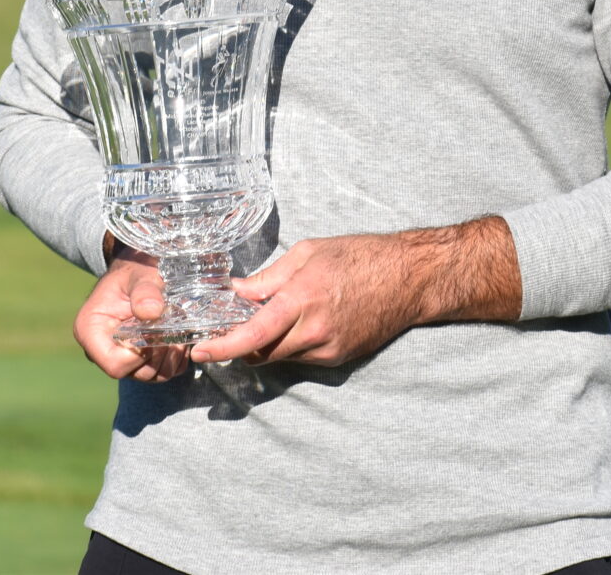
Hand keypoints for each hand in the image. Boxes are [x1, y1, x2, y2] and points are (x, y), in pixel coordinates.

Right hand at [73, 242, 190, 381]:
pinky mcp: (139, 359)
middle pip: (135, 373)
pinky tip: (180, 338)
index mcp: (90, 331)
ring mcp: (121, 357)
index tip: (156, 332)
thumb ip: (144, 291)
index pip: (114, 364)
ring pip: (151, 375)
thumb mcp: (140, 275)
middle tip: (174, 331)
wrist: (139, 272)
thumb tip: (151, 312)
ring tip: (179, 332)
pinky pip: (163, 372)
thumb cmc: (134, 271)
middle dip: (159, 354)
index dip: (140, 354)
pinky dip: (176, 359)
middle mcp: (102, 350)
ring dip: (171, 357)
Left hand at [190, 216, 519, 368]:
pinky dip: (292, 344)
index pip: (252, 335)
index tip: (201, 351)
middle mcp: (313, 330)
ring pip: (281, 356)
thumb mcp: (308, 253)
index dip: (222, 347)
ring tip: (275, 316)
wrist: (409, 277)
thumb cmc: (359, 256)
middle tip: (233, 325)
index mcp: (301, 299)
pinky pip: (302, 357)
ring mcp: (328, 348)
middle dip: (242, 343)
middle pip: (261, 352)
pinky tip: (303, 321)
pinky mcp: (339, 357)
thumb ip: (269, 277)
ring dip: (268, 343)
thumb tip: (236, 293)